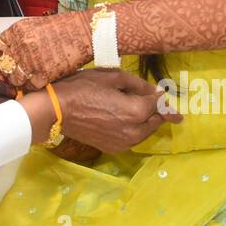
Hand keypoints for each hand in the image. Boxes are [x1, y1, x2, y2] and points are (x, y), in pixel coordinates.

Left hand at [0, 11, 95, 91]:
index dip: (0, 55)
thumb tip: (9, 50)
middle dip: (9, 70)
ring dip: (20, 81)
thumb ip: (20, 37)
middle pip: (4, 65)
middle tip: (16, 72)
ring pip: (14, 79)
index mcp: (17, 31)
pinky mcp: (43, 74)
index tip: (5, 59)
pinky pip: (30, 86)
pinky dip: (33, 87)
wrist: (84, 31)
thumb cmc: (64, 27)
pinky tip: (38, 82)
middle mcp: (21, 45)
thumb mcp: (35, 25)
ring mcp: (31, 60)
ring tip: (28, 79)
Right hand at [51, 67, 181, 152]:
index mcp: (135, 112)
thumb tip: (155, 91)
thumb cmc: (83, 87)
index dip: (163, 98)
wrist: (57, 111)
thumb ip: (137, 84)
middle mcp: (133, 131)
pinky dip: (135, 130)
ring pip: (145, 133)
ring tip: (148, 113)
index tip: (167, 95)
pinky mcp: (112, 148)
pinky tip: (130, 122)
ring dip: (148, 123)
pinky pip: (132, 139)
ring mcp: (123, 142)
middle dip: (160, 113)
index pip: (158, 105)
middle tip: (168, 109)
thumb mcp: (112, 77)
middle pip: (155, 121)